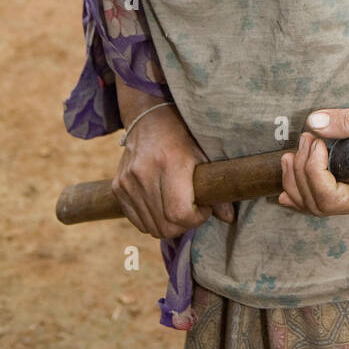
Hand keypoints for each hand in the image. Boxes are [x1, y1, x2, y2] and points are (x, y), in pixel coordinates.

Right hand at [112, 103, 235, 238]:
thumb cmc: (182, 135)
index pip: (179, 213)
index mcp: (169, 163)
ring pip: (151, 228)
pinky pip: (137, 222)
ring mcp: (127, 182)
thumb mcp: (203, 155)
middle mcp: (144, 174)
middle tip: (194, 211)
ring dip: (169, 225)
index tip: (204, 208)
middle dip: (185, 226)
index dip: (196, 219)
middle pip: (165, 226)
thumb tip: (230, 218)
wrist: (149, 119)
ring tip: (180, 208)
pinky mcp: (118, 188)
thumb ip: (216, 186)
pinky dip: (153, 222)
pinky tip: (163, 206)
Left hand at [279, 88, 348, 216]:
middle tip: (304, 139)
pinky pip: (326, 199)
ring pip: (319, 205)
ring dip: (298, 181)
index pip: (333, 199)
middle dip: (301, 173)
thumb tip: (314, 122)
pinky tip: (288, 185)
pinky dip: (303, 190)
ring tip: (292, 153)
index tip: (317, 141)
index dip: (314, 172)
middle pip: (320, 205)